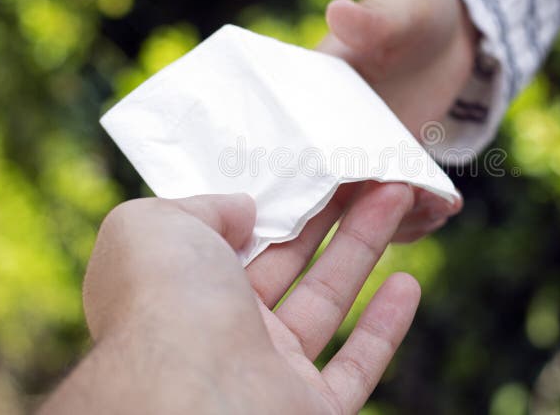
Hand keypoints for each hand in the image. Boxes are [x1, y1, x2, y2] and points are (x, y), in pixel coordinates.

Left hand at [42, 185, 419, 414]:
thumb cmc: (165, 311)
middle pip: (290, 261)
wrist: (195, 410)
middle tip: (368, 172)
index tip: (314, 168)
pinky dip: (384, 327)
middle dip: (332, 212)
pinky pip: (356, 367)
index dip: (280, 201)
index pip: (237, 238)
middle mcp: (224, 332)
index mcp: (183, 290)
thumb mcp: (152, 228)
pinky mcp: (313, 410)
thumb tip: (245, 212)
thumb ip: (197, 207)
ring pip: (327, 302)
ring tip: (397, 197)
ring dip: (365, 246)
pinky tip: (407, 284)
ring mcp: (270, 372)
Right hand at [318, 0, 475, 239]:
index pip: (292, 145)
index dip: (302, 177)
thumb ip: (370, 21)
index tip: (332, 194)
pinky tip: (444, 208)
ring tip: (431, 210)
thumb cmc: (414, 11)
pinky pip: (398, 207)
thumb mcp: (397, 12)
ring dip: (393, 219)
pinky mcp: (396, 167)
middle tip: (390, 212)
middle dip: (352, 213)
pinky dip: (418, 215)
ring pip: (362, 208)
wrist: (455, 30)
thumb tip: (338, 11)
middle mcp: (330, 136)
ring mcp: (364, 156)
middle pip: (324, 191)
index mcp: (310, 98)